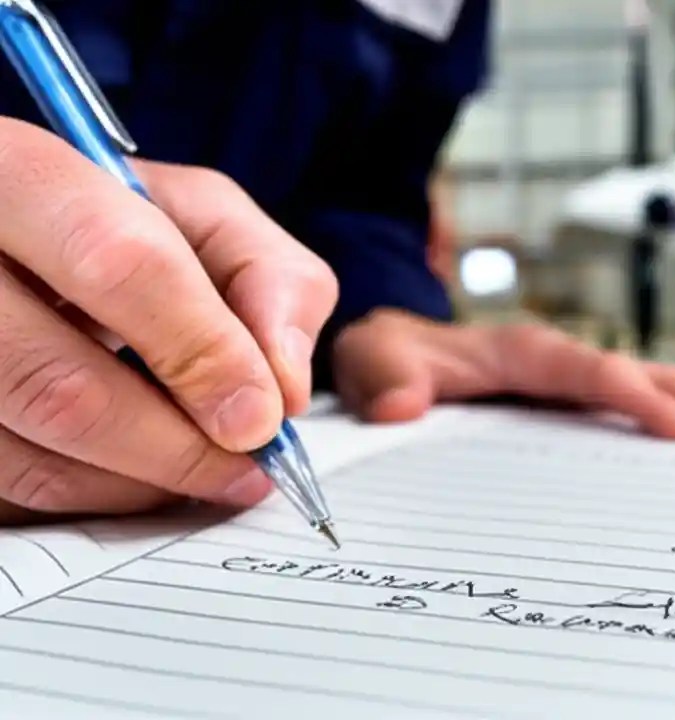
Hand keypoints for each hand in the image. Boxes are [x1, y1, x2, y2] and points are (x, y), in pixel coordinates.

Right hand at [0, 118, 335, 524]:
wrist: (15, 238)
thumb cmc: (116, 221)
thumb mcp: (204, 217)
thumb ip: (268, 280)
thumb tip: (280, 390)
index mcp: (16, 173)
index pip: (117, 262)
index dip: (205, 351)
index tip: (262, 414)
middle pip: (60, 384)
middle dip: (177, 445)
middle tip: (245, 465)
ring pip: (29, 455)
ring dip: (141, 483)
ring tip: (207, 472)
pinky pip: (10, 489)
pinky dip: (93, 495)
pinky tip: (141, 474)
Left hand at [332, 309, 674, 437]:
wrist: (387, 354)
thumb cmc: (386, 361)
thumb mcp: (372, 365)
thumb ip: (387, 382)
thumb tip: (408, 409)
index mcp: (526, 352)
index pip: (596, 372)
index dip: (642, 399)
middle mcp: (562, 361)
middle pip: (652, 371)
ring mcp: (573, 382)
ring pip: (659, 385)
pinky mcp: (575, 403)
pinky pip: (639, 406)